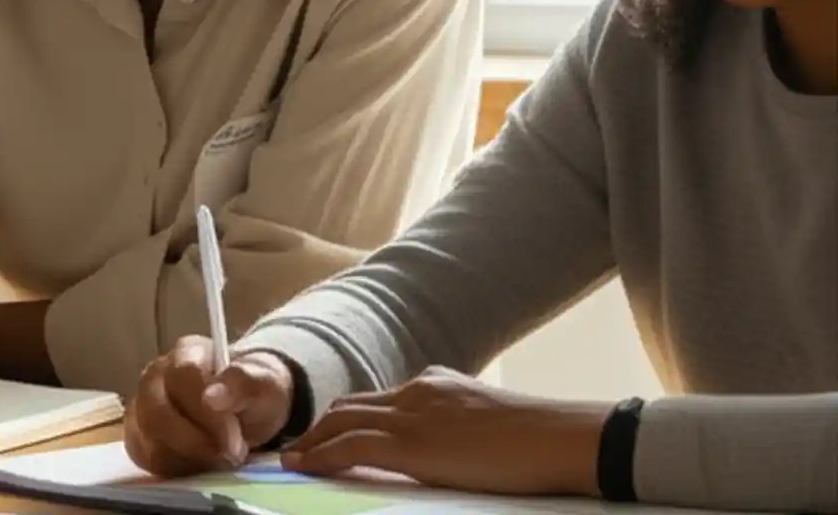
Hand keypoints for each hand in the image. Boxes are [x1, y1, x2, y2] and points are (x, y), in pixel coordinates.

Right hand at [125, 336, 294, 476]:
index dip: (206, 412)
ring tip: (220, 459)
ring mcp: (142, 405)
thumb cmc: (254, 393)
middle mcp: (156, 375)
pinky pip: (146, 458)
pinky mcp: (139, 436)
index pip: (183, 376)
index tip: (234, 438)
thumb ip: (242, 385)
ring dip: (188, 458)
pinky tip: (201, 465)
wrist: (248, 412)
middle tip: (230, 455)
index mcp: (188, 352)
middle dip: (195, 442)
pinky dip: (175, 469)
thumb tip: (212, 397)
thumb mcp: (265, 385)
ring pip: (148, 439)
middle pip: (156, 411)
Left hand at [281, 366, 610, 496]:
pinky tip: (306, 466)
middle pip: (351, 405)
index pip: (378, 399)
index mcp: (436, 385)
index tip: (328, 433)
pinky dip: (322, 454)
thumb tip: (443, 449)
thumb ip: (455, 427)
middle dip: (321, 426)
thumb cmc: (538, 440)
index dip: (347, 417)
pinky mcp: (412, 442)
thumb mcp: (487, 423)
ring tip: (293, 458)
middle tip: (298, 447)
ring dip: (313, 440)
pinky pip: (352, 444)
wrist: (559, 437)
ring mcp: (413, 413)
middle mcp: (417, 391)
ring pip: (343, 420)